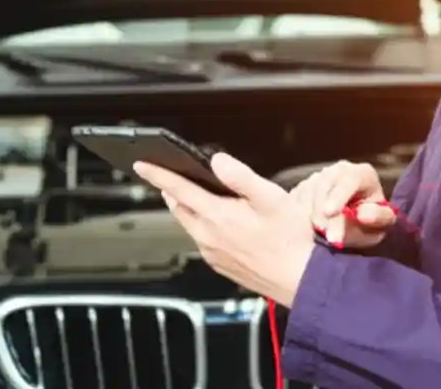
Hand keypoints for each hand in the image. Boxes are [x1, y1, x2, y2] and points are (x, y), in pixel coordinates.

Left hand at [132, 153, 314, 307]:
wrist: (299, 279)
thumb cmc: (290, 239)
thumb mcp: (271, 198)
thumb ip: (241, 176)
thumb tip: (216, 160)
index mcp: (218, 216)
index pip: (178, 189)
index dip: (157, 174)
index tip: (141, 164)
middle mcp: (208, 236)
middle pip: (179, 208)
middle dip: (171, 190)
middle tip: (167, 176)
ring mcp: (212, 253)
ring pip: (190, 224)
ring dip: (187, 208)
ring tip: (193, 194)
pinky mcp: (219, 265)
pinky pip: (202, 240)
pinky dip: (202, 225)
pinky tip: (218, 222)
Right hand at [290, 161, 394, 248]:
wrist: (357, 220)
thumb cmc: (372, 220)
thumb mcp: (384, 222)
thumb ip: (378, 217)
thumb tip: (362, 215)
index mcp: (362, 173)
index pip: (348, 180)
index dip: (338, 196)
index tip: (330, 213)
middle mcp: (339, 170)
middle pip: (324, 186)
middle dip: (323, 213)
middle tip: (327, 237)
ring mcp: (319, 177)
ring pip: (307, 193)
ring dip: (311, 216)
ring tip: (321, 236)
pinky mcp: (303, 187)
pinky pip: (295, 200)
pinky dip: (300, 216)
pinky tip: (310, 229)